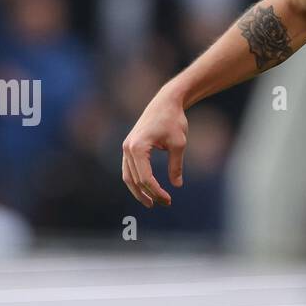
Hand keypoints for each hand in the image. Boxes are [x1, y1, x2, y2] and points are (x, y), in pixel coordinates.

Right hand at [121, 86, 187, 207]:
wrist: (166, 102)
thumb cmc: (174, 121)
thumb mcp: (179, 144)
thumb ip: (176, 166)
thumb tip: (177, 185)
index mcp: (138, 147)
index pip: (145, 178)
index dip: (156, 192)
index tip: (168, 200)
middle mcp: (128, 148)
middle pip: (135, 180)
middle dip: (149, 194)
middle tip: (165, 203)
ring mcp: (126, 148)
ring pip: (128, 177)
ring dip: (139, 191)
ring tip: (151, 203)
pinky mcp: (129, 147)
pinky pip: (129, 169)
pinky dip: (136, 181)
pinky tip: (146, 190)